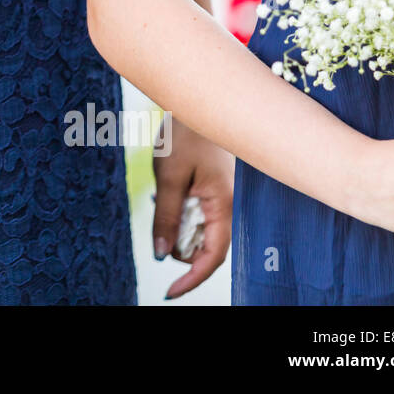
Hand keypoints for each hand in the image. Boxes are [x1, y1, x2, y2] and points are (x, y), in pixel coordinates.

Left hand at [152, 118, 233, 299]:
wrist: (198, 101)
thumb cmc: (185, 134)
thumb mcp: (169, 176)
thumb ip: (167, 217)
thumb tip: (162, 254)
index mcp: (224, 205)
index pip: (212, 256)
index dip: (192, 279)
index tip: (168, 292)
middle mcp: (231, 206)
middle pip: (206, 247)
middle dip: (180, 244)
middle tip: (162, 208)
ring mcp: (226, 199)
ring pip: (202, 231)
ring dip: (181, 225)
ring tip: (168, 190)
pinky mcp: (219, 191)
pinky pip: (201, 215)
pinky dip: (184, 212)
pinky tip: (174, 188)